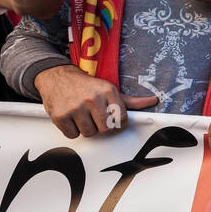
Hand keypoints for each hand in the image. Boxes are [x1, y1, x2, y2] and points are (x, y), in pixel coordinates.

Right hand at [34, 65, 157, 138]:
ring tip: (82, 116)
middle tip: (95, 118)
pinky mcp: (60, 116)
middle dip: (102, 127)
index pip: (122, 119)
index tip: (112, 120)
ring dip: (87, 129)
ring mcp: (75, 107)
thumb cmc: (86, 86)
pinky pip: (72, 135)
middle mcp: (92, 98)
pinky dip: (72, 131)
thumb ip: (130, 100)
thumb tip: (153, 101)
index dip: (118, 123)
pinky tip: (71, 118)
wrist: (56, 76)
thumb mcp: (109, 89)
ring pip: (89, 133)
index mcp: (108, 91)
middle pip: (106, 129)